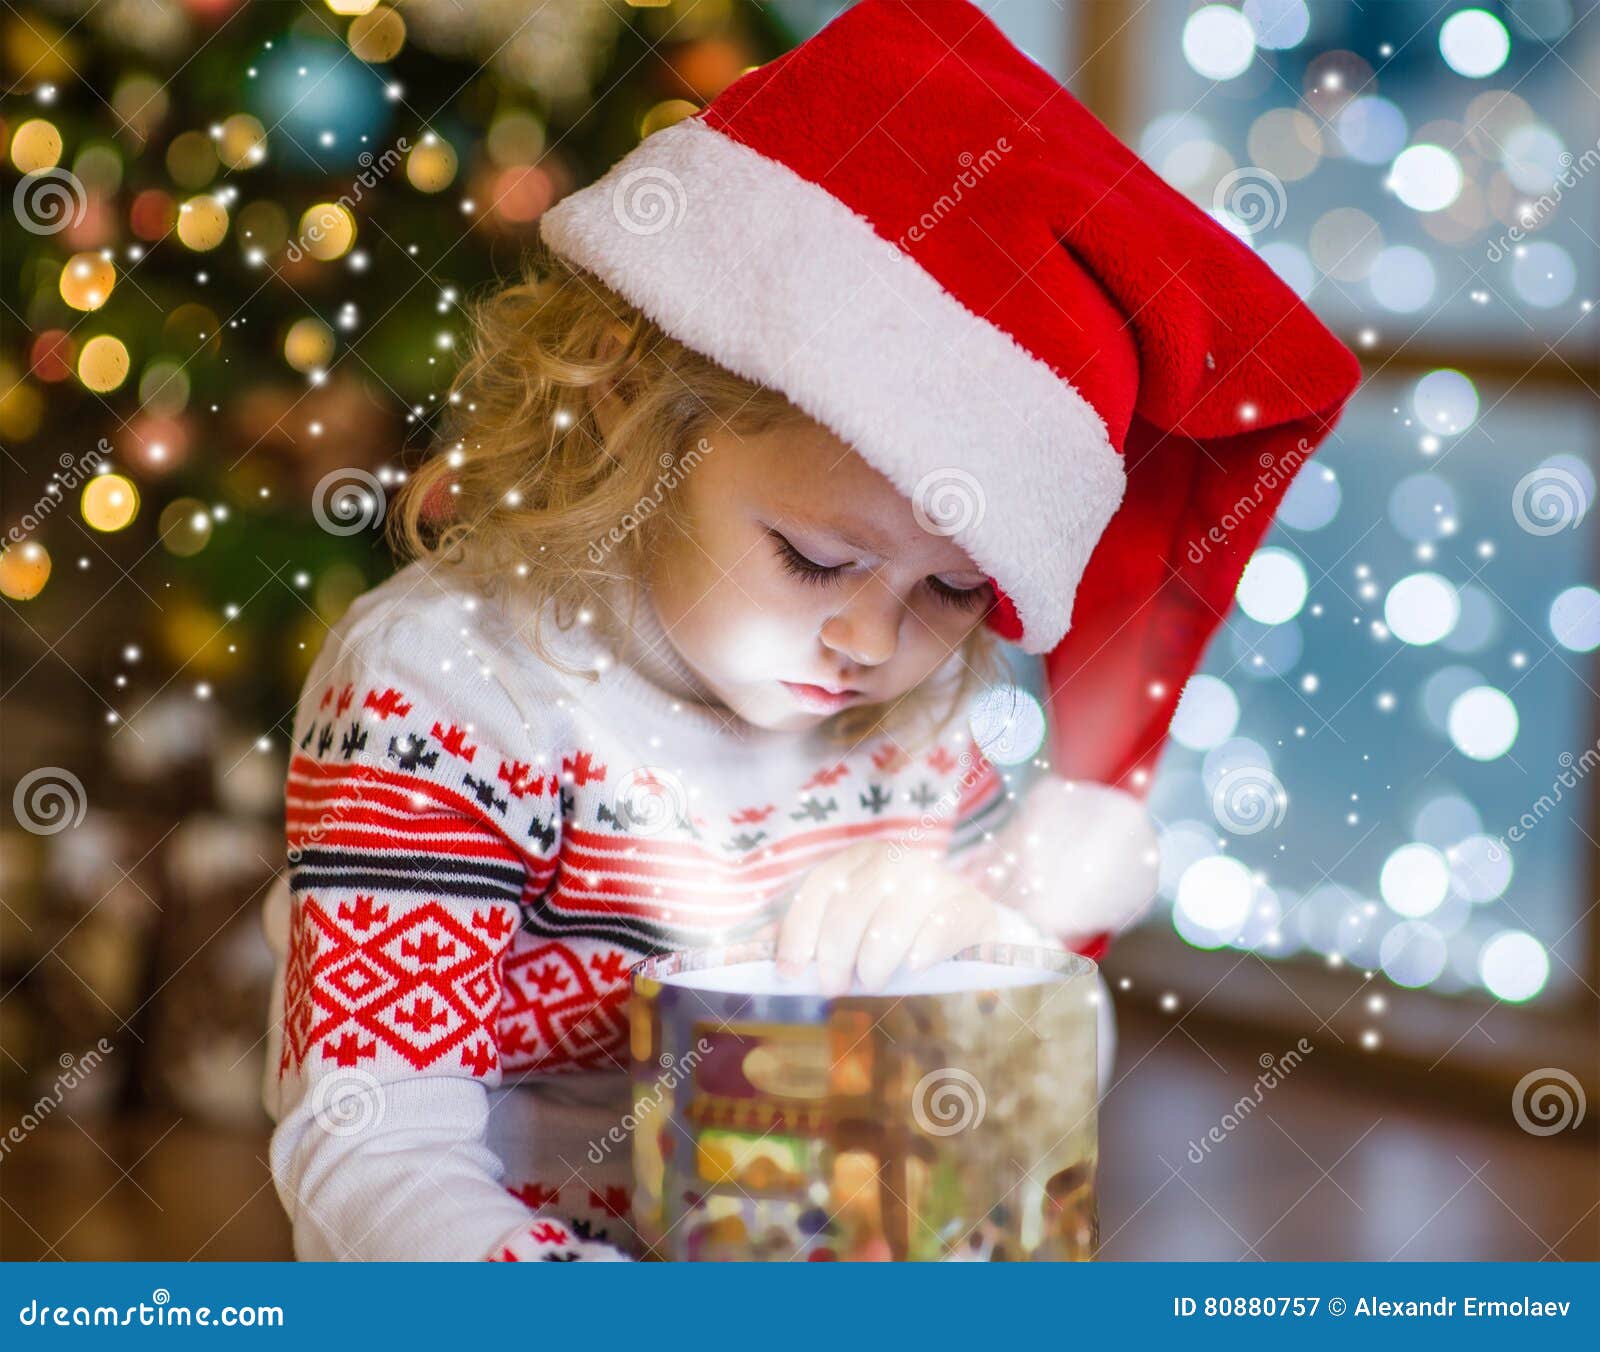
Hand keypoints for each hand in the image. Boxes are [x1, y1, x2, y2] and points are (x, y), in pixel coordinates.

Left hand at [772, 841, 1014, 994]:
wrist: (967, 920)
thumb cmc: (898, 924)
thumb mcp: (855, 918)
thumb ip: (813, 931)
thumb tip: (765, 954)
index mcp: (860, 856)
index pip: (820, 888)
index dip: (799, 932)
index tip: (790, 972)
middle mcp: (896, 859)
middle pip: (850, 912)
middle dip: (835, 958)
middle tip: (835, 987)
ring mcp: (935, 878)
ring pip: (889, 928)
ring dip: (873, 965)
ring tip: (873, 979)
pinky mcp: (967, 905)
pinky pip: (936, 933)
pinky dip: (919, 955)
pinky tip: (913, 967)